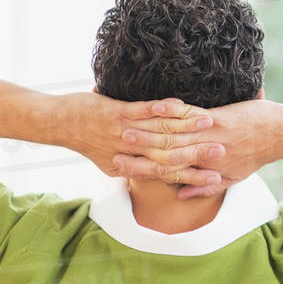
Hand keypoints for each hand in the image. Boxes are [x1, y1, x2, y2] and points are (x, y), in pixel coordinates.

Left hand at [58, 93, 225, 186]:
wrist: (58, 124)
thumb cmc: (86, 140)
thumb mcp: (110, 163)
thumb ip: (133, 169)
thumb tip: (149, 177)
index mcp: (130, 167)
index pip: (168, 174)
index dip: (194, 176)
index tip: (217, 176)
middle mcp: (129, 153)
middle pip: (170, 156)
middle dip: (199, 154)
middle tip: (224, 153)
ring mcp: (123, 133)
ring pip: (161, 133)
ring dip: (188, 128)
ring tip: (211, 124)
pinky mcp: (117, 114)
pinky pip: (144, 112)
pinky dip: (165, 110)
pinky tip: (181, 106)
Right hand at [114, 98, 282, 198]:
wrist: (281, 134)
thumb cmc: (256, 155)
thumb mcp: (232, 178)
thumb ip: (205, 188)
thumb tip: (182, 195)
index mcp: (205, 170)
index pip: (166, 171)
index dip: (140, 169)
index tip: (117, 166)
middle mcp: (204, 156)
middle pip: (163, 155)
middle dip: (135, 151)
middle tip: (110, 146)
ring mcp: (210, 138)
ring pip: (172, 138)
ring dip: (146, 133)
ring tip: (122, 128)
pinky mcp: (218, 119)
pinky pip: (191, 117)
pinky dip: (171, 113)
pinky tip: (154, 109)